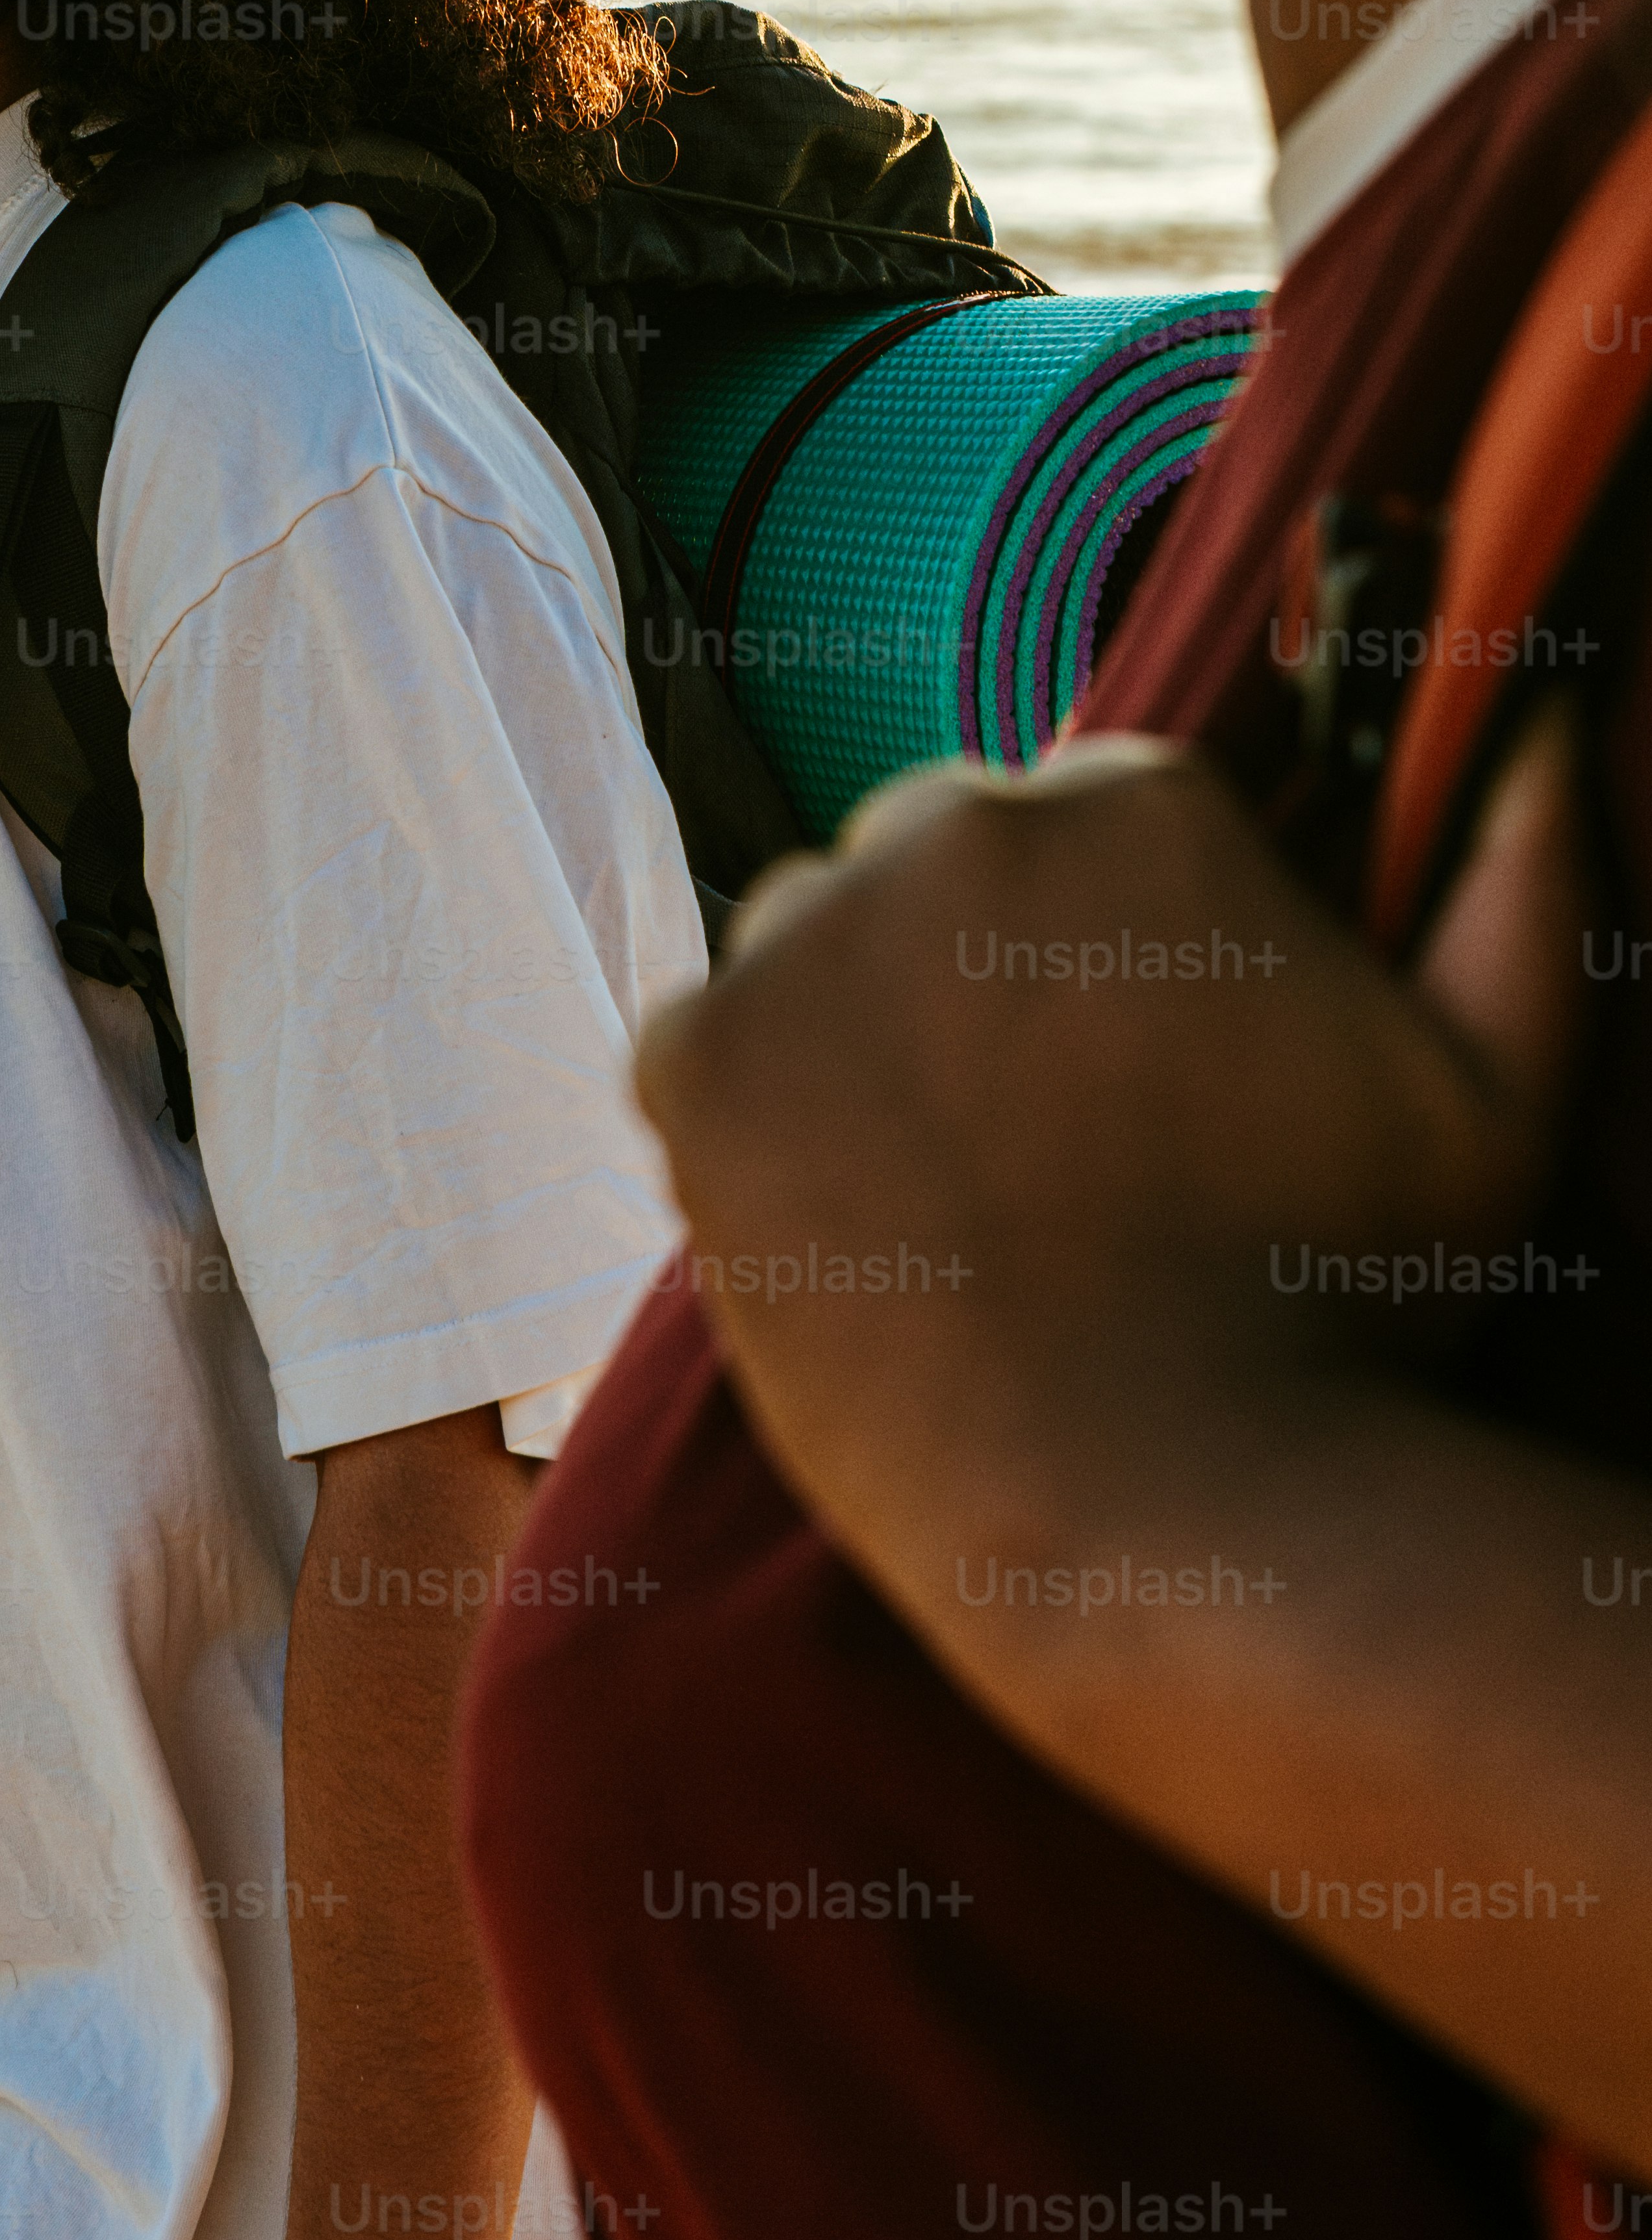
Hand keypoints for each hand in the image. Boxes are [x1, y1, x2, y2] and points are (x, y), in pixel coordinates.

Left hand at [628, 717, 1588, 1556]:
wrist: (1153, 1515)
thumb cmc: (1343, 1315)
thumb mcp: (1497, 1091)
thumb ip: (1523, 883)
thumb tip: (1546, 724)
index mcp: (1130, 795)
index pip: (1093, 818)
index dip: (1127, 954)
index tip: (1156, 1077)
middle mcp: (947, 821)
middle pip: (944, 863)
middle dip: (988, 973)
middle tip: (1058, 1153)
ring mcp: (802, 937)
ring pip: (823, 947)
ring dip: (870, 1036)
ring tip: (965, 1197)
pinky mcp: (692, 1055)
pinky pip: (712, 1045)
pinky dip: (760, 1119)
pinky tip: (858, 1224)